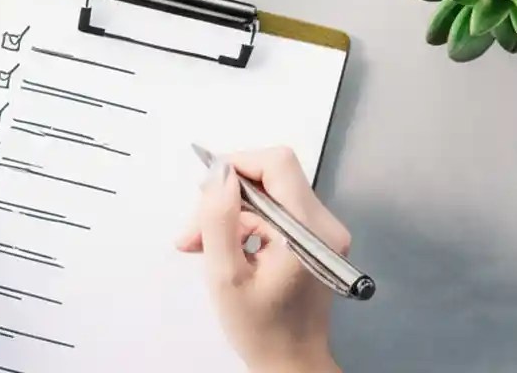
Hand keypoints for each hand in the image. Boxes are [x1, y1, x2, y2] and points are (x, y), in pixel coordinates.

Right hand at [176, 148, 350, 372]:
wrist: (291, 363)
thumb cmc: (260, 329)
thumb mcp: (226, 275)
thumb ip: (219, 218)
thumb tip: (218, 173)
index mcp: (308, 229)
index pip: (276, 163)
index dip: (237, 165)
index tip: (207, 191)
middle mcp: (323, 223)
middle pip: (269, 178)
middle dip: (225, 199)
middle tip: (193, 233)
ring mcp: (321, 231)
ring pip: (267, 195)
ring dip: (230, 214)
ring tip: (202, 245)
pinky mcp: (313, 239)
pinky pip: (274, 212)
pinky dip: (245, 224)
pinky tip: (226, 249)